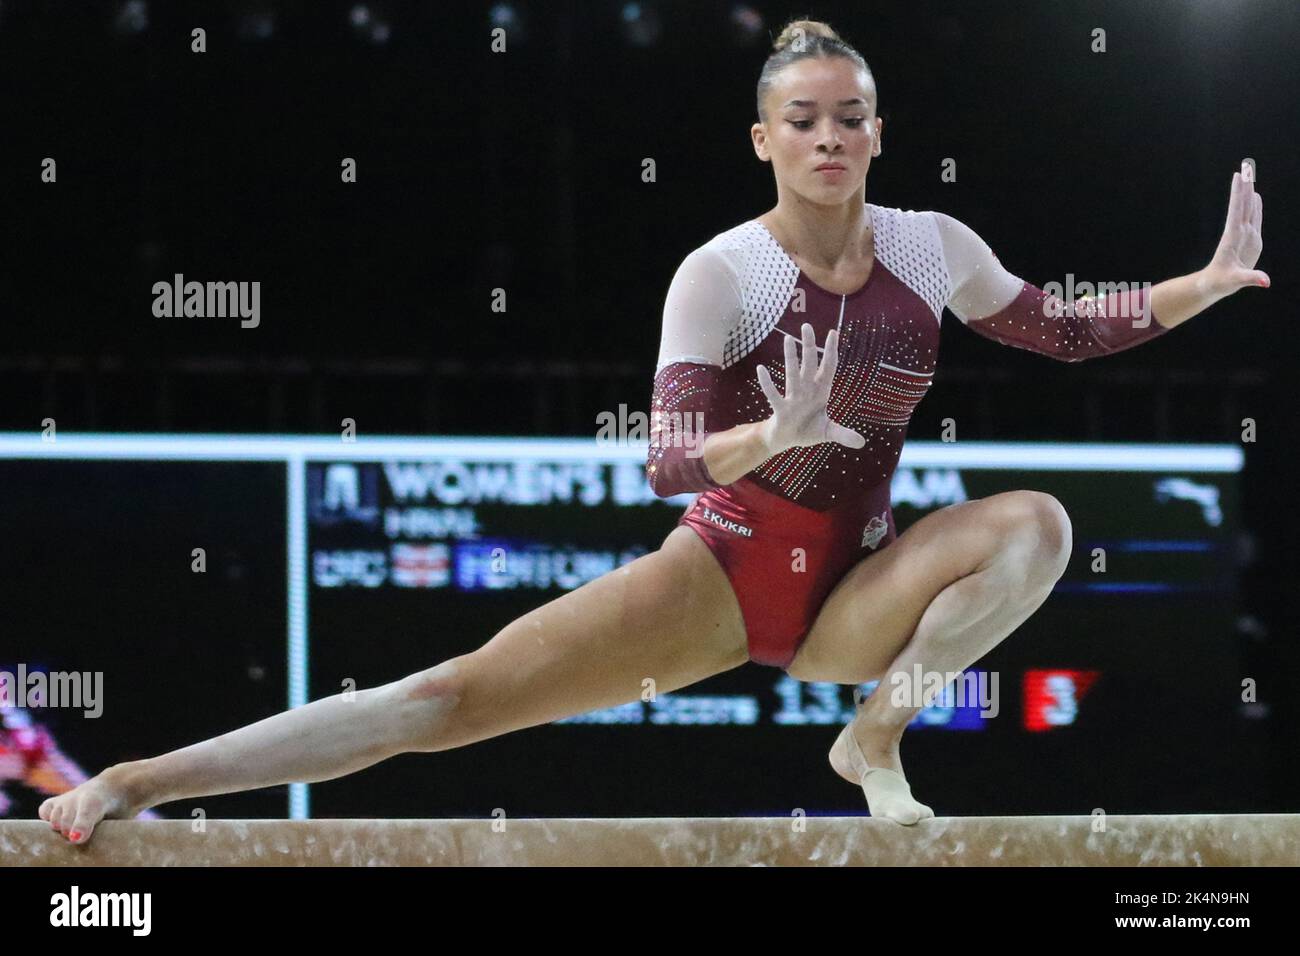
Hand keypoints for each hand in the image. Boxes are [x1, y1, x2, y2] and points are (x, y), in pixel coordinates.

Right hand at [756, 323, 864, 453]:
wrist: (786, 440)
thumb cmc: (807, 431)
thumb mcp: (828, 432)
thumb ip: (844, 434)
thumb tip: (862, 443)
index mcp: (820, 392)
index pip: (828, 368)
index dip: (831, 351)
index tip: (833, 332)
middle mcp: (806, 391)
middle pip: (809, 364)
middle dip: (809, 346)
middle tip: (806, 326)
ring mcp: (793, 398)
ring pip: (792, 374)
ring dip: (790, 357)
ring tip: (787, 339)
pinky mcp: (781, 409)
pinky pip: (773, 394)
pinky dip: (767, 383)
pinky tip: (761, 369)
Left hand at [1204, 159, 1268, 294]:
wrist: (1216, 284)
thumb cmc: (1221, 282)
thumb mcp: (1235, 281)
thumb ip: (1250, 279)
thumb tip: (1266, 281)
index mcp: (1233, 238)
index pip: (1236, 211)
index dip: (1238, 194)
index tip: (1238, 177)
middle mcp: (1239, 233)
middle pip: (1242, 205)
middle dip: (1244, 187)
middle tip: (1246, 167)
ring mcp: (1245, 235)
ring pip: (1248, 209)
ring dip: (1249, 193)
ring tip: (1250, 176)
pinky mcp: (1251, 240)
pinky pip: (1255, 219)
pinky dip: (1256, 207)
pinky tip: (1255, 197)